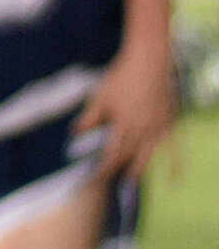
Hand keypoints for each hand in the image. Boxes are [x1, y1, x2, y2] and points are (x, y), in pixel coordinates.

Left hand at [75, 34, 174, 183]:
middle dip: (116, 171)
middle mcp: (141, 130)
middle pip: (127, 157)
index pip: (110, 154)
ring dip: (138, 170)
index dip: (102, 168)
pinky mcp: (169, 124)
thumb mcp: (100, 97)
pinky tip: (174, 179)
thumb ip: (89, 118)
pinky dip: (174, 165)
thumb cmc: (121, 77)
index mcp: (122, 124)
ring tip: (129, 183)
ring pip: (147, 156)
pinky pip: (174, 149)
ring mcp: (158, 128)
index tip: (92, 179)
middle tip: (107, 186)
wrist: (149, 62)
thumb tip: (73, 134)